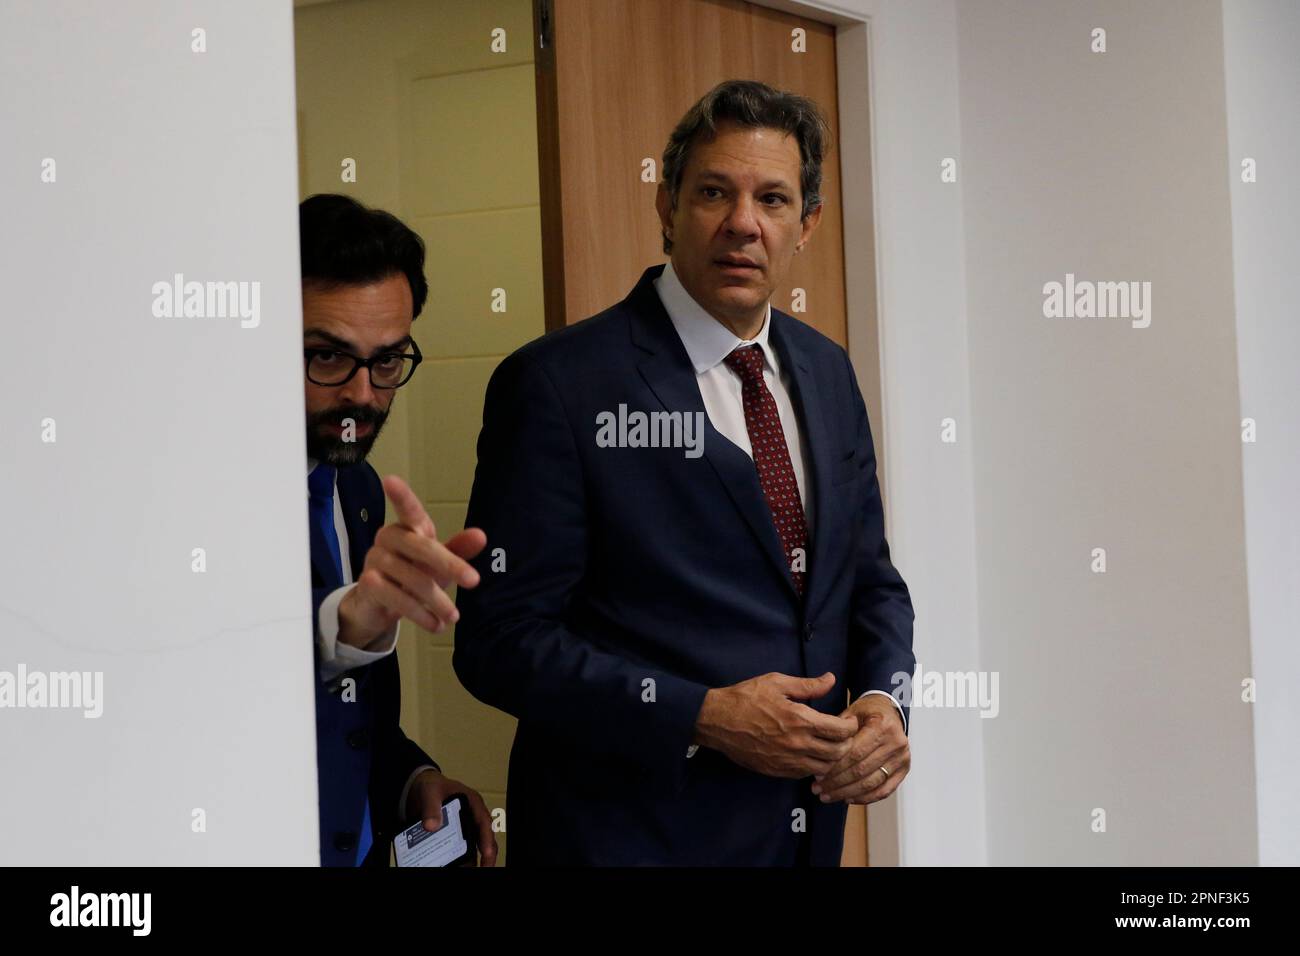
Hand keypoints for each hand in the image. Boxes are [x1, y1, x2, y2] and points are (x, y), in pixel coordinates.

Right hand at [337, 475, 486, 648]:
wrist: (379, 606)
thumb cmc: (412, 574)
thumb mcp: (439, 564)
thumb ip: (458, 550)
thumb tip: (481, 536)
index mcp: (408, 528)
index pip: (407, 509)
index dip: (400, 496)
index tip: (390, 480)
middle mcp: (388, 538)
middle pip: (421, 547)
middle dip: (450, 565)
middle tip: (474, 581)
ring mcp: (374, 560)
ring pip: (412, 578)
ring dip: (438, 601)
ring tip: (454, 617)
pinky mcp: (368, 584)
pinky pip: (397, 598)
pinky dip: (420, 614)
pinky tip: (436, 625)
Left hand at [405, 770, 498, 866]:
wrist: (419, 789)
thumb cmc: (431, 786)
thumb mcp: (430, 792)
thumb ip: (431, 807)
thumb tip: (431, 827)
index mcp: (472, 803)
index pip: (483, 822)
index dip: (486, 838)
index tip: (486, 853)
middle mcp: (472, 817)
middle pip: (483, 838)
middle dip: (485, 855)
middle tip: (483, 868)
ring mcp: (464, 827)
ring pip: (472, 846)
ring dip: (469, 859)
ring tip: (464, 869)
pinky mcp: (454, 836)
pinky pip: (458, 849)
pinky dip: (455, 858)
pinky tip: (449, 865)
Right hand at [692, 672, 858, 778]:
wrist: (717, 721)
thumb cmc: (745, 698)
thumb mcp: (776, 682)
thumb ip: (808, 685)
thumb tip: (831, 679)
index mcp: (800, 719)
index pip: (840, 730)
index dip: (851, 726)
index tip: (849, 720)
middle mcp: (797, 744)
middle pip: (837, 753)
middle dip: (845, 743)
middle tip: (842, 734)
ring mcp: (787, 761)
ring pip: (823, 768)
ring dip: (830, 758)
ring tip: (827, 746)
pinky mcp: (777, 771)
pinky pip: (805, 774)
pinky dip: (813, 766)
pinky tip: (809, 754)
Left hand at [811, 694, 909, 804]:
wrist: (889, 711)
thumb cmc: (868, 712)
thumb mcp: (851, 713)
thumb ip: (838, 733)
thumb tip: (821, 755)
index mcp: (881, 726)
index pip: (855, 753)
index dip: (835, 767)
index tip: (819, 776)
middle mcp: (895, 742)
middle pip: (862, 770)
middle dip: (838, 783)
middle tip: (819, 789)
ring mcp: (902, 757)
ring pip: (872, 783)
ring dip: (848, 793)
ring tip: (829, 796)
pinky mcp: (904, 769)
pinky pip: (884, 790)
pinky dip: (866, 798)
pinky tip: (848, 798)